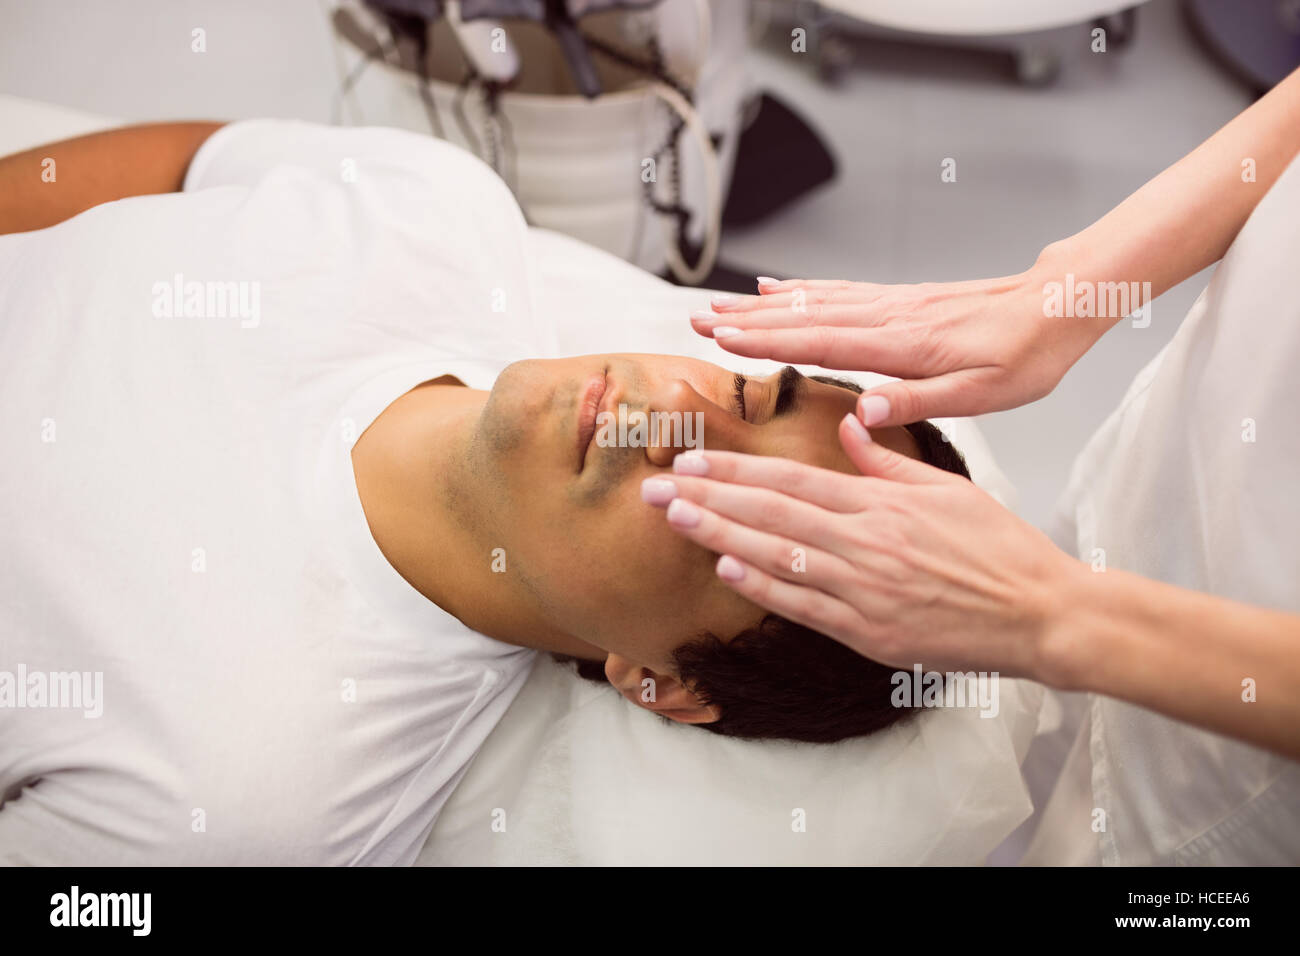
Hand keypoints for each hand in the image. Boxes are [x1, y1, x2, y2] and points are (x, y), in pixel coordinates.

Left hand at [641, 416, 1081, 676]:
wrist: (1040, 614)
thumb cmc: (998, 550)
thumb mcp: (947, 489)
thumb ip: (889, 462)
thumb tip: (851, 427)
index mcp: (883, 503)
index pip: (792, 480)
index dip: (736, 470)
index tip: (692, 458)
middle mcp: (866, 542)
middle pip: (771, 514)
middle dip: (708, 497)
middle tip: (656, 486)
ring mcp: (865, 590)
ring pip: (777, 557)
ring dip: (719, 536)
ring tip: (673, 519)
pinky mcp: (870, 634)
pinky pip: (804, 607)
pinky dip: (763, 587)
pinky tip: (725, 569)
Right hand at [689, 259, 1103, 426]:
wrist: (1059, 305)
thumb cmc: (1027, 356)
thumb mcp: (984, 394)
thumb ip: (921, 401)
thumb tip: (865, 410)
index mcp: (903, 347)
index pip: (819, 342)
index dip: (765, 341)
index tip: (720, 338)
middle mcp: (889, 318)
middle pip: (805, 316)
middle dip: (747, 319)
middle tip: (697, 320)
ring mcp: (893, 304)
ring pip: (816, 301)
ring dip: (765, 304)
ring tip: (722, 304)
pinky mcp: (903, 300)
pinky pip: (841, 291)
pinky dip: (803, 289)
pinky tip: (781, 287)